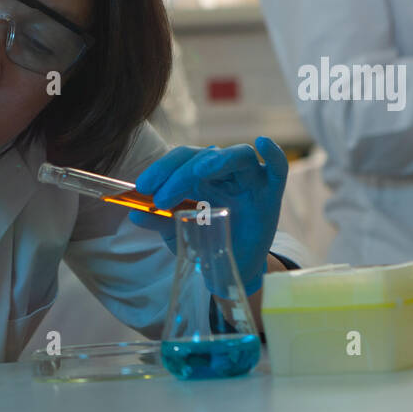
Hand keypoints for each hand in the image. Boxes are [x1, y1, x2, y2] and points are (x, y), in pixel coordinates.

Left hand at [128, 137, 288, 295]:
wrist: (231, 268)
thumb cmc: (205, 242)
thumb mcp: (176, 232)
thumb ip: (157, 221)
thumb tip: (134, 212)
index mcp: (199, 175)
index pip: (180, 159)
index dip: (161, 168)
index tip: (142, 187)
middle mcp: (223, 172)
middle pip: (203, 155)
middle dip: (178, 172)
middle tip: (160, 197)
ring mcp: (249, 180)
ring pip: (237, 155)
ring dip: (216, 160)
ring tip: (198, 172)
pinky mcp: (271, 193)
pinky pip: (278, 168)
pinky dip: (274, 154)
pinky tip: (263, 143)